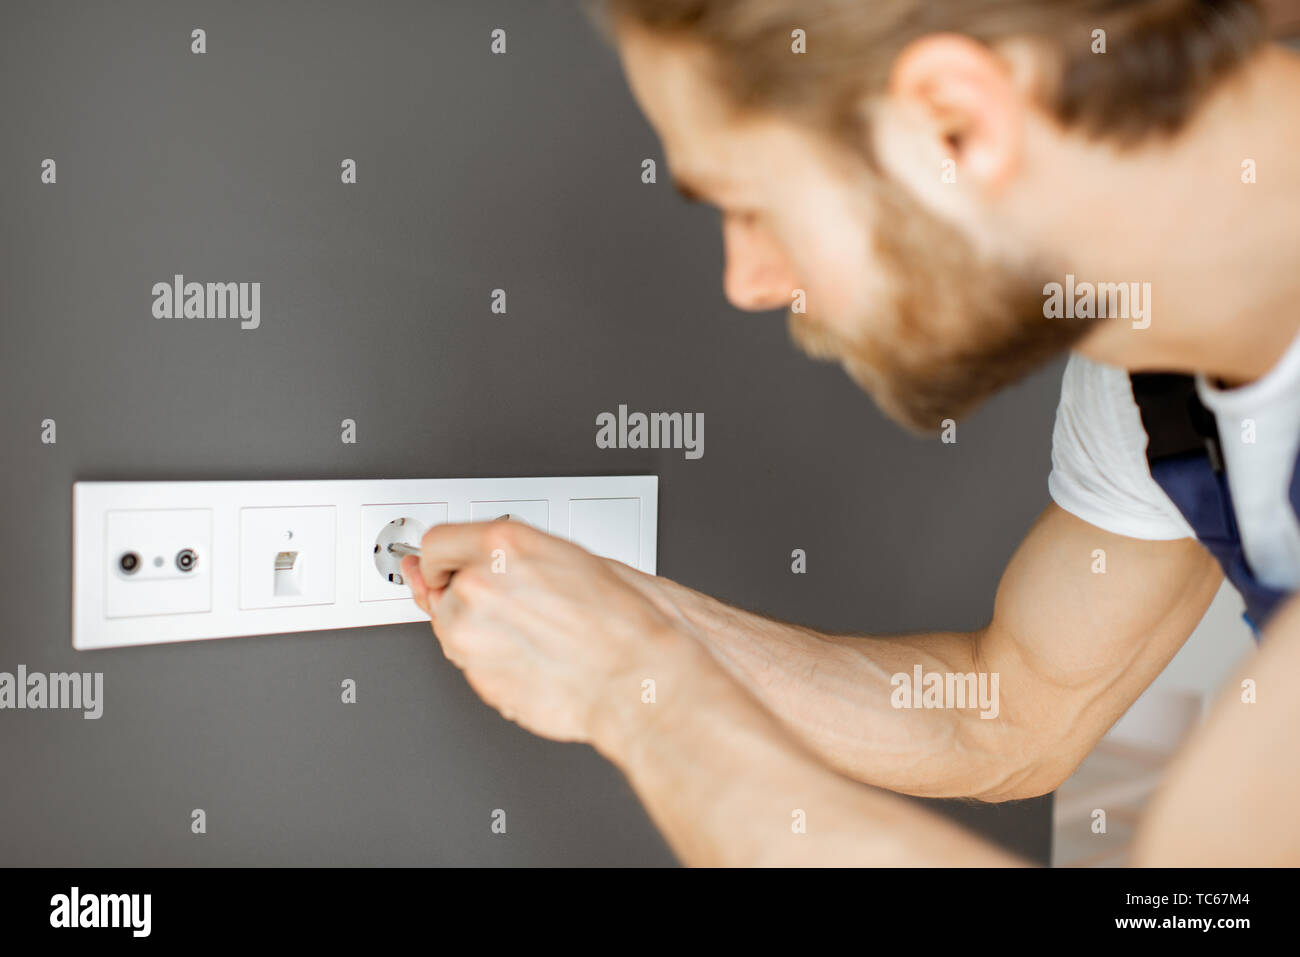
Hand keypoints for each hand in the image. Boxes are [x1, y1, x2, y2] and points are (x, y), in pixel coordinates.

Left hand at [402, 520, 693, 748]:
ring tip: (529, 632)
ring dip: (476, 629)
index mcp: (502, 544)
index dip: (441, 558)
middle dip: (463, 593)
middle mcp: (478, 584)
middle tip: (504, 604)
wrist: (634, 674)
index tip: (441, 565)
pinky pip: (469, 662)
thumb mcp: (568, 557)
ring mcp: (472, 633)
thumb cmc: (620, 620)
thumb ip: (513, 555)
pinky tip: (529, 654)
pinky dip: (490, 659)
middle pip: (439, 585)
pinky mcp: (476, 674)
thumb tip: (485, 562)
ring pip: (451, 627)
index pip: (436, 542)